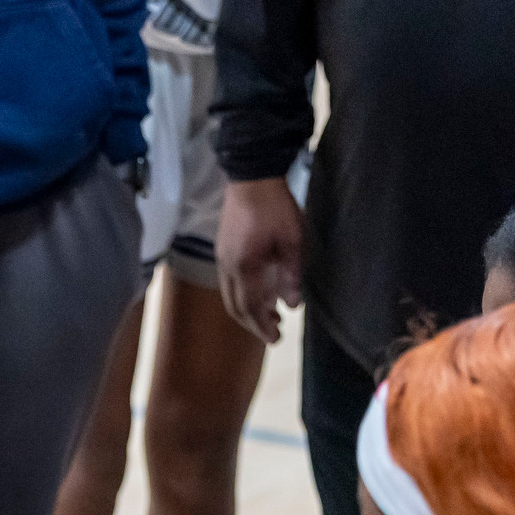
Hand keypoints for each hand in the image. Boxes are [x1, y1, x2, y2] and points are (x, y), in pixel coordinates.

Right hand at [215, 176, 303, 345]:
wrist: (251, 175)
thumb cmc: (275, 207)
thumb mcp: (293, 240)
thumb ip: (292, 274)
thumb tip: (293, 304)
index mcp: (243, 267)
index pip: (249, 307)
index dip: (261, 326)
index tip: (275, 338)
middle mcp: (227, 267)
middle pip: (235, 306)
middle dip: (253, 323)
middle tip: (273, 332)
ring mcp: (221, 258)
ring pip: (229, 295)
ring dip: (248, 309)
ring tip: (269, 314)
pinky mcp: (223, 249)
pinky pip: (229, 282)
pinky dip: (243, 294)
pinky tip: (259, 291)